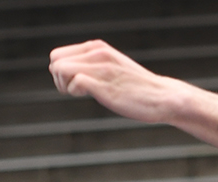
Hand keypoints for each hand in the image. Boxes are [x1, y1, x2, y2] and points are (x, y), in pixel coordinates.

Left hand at [49, 40, 194, 124]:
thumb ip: (91, 65)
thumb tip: (65, 73)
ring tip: (82, 94)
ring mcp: (101, 68)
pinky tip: (92, 96)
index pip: (58, 54)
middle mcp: (97, 53)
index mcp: (97, 47)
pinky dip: (76, 92)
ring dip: (65, 86)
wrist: (162, 97)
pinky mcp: (105, 84)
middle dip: (59, 78)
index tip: (74, 83)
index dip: (60, 72)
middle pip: (55, 61)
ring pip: (60, 69)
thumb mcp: (111, 67)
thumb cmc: (136, 87)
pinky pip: (75, 82)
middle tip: (75, 90)